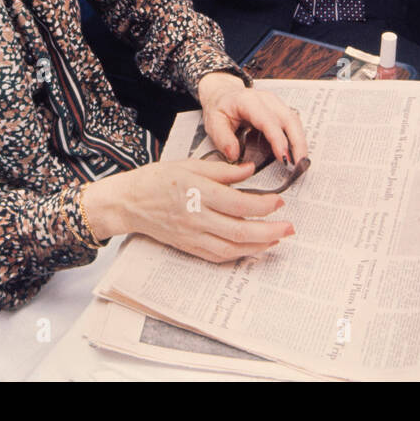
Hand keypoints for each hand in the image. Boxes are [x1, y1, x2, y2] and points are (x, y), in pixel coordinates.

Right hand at [81, 158, 293, 262]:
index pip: (238, 203)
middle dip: (269, 231)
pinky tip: (253, 248)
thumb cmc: (158, 179)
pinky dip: (239, 254)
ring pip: (231, 248)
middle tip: (290, 227)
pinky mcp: (189, 247)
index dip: (263, 205)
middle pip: (240, 231)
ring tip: (277, 239)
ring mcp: (192, 236)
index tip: (279, 201)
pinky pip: (218, 256)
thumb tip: (250, 170)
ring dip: (258, 246)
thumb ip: (222, 170)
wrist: (130, 202)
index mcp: (198, 192)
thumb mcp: (189, 165)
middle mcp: (197, 217)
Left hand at [196, 71, 308, 166]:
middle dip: (297, 143)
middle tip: (299, 164)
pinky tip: (296, 153)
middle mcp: (266, 99)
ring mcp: (276, 103)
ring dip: (300, 142)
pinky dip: (296, 138)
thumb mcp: (214, 123)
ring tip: (300, 162)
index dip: (278, 139)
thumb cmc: (220, 108)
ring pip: (295, 121)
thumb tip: (235, 156)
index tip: (284, 157)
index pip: (268, 120)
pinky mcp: (280, 109)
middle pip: (289, 119)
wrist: (223, 94)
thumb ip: (223, 139)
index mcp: (248, 101)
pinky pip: (293, 123)